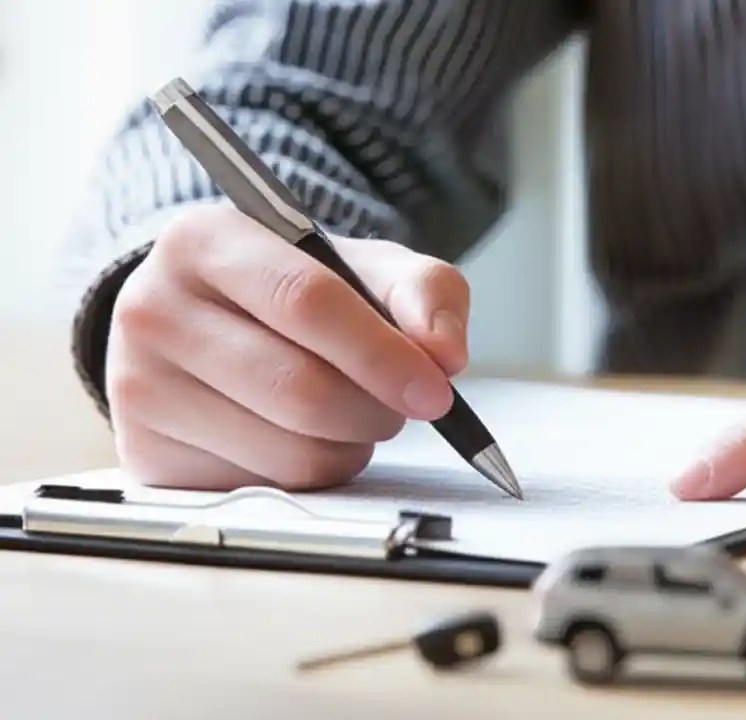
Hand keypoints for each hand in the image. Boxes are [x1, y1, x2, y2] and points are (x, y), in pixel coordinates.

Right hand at [106, 203, 469, 489]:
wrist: (206, 322)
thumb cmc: (292, 293)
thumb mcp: (364, 267)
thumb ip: (424, 292)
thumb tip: (445, 356)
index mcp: (205, 242)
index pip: (306, 302)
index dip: (382, 354)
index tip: (435, 391)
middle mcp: (154, 311)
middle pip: (301, 390)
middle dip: (376, 409)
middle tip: (400, 401)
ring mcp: (139, 390)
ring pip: (290, 452)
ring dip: (350, 445)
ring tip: (346, 411)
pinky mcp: (147, 457)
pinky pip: (267, 490)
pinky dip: (311, 474)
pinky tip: (299, 437)